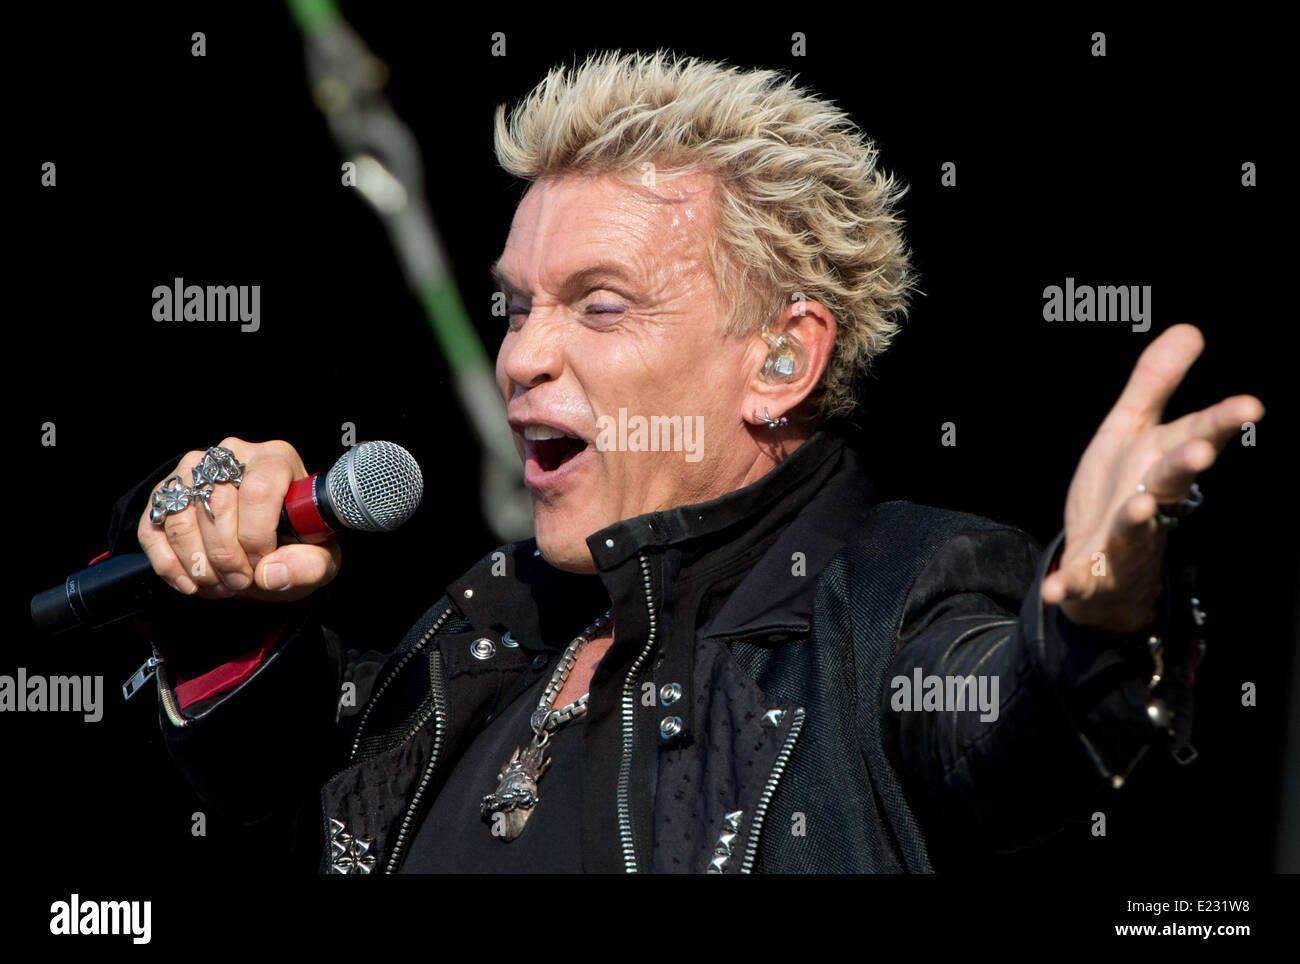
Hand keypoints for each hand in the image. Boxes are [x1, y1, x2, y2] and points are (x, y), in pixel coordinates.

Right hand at [136, 437, 341, 602]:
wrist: (263, 552)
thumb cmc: (294, 547)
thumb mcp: (319, 561)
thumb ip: (309, 566)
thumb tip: (271, 572)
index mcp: (277, 460)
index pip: (259, 490)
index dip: (257, 536)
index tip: (261, 564)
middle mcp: (232, 455)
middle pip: (217, 504)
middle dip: (226, 556)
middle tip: (241, 581)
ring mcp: (193, 470)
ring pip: (181, 518)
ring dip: (197, 562)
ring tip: (220, 584)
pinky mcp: (165, 494)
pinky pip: (153, 529)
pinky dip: (169, 565)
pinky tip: (192, 583)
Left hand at [1041, 325, 1262, 635]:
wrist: (1104, 562)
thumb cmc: (1123, 489)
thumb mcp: (1132, 431)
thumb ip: (1156, 384)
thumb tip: (1189, 329)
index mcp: (1160, 465)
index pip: (1195, 438)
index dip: (1220, 422)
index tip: (1249, 405)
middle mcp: (1150, 502)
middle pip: (1171, 483)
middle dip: (1183, 468)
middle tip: (1197, 452)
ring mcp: (1124, 542)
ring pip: (1133, 533)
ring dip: (1135, 523)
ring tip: (1137, 510)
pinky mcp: (1093, 574)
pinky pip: (1083, 581)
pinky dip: (1073, 586)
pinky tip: (1057, 589)